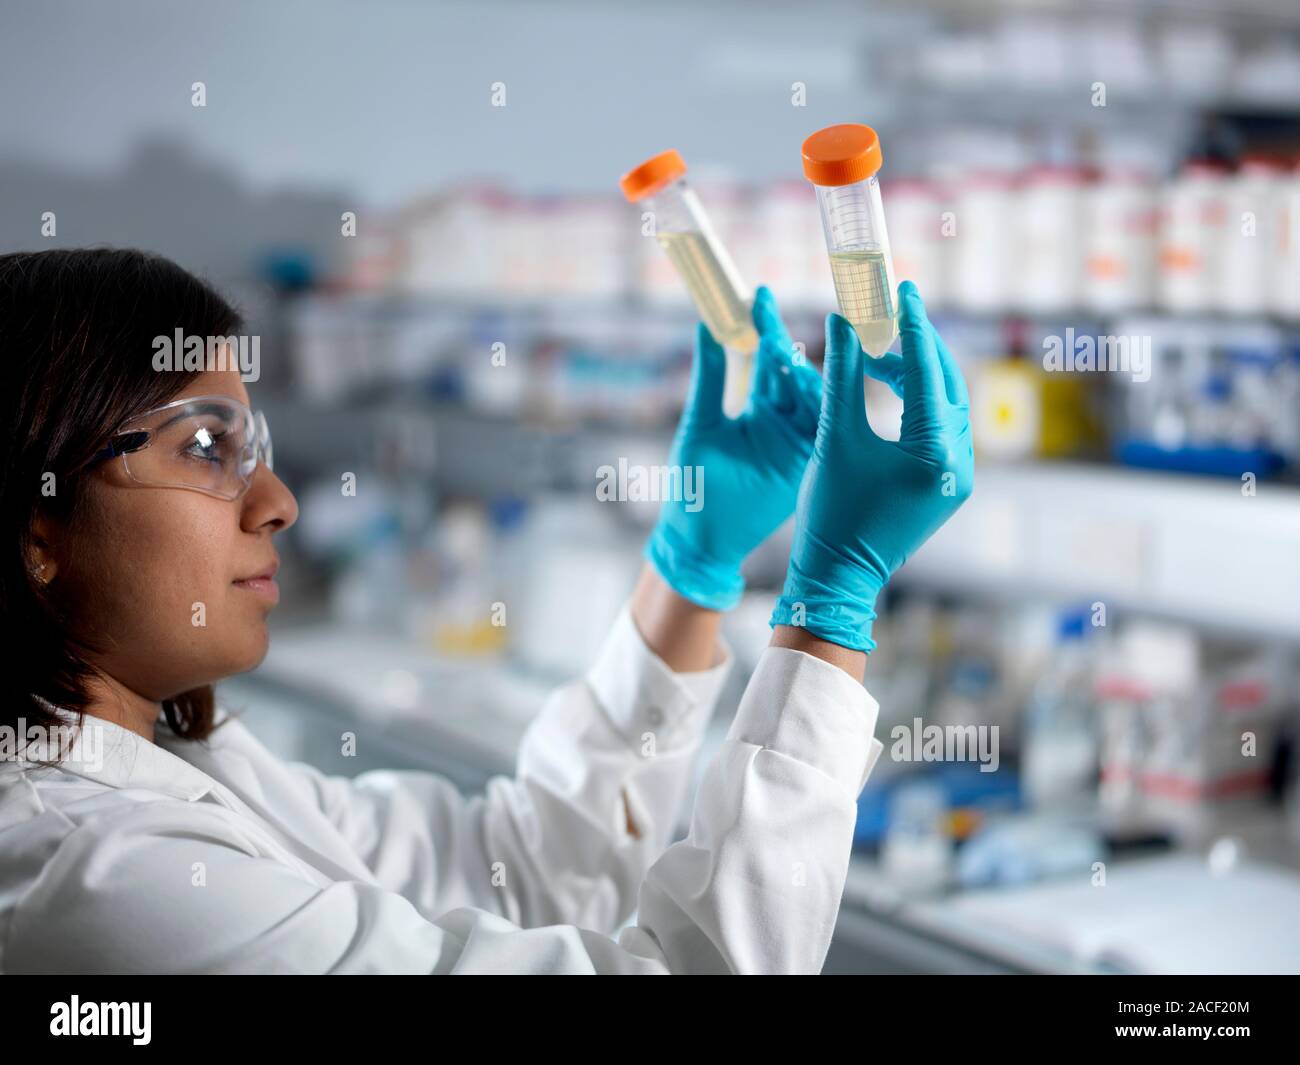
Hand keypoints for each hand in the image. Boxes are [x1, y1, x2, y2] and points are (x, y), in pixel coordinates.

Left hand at [644, 286, 821, 610]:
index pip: (770, 358)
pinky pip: (821, 429)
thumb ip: (710, 375)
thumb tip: (706, 324)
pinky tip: (810, 383)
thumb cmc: (694, 483)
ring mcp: (798, 441)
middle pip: (794, 372)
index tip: (759, 294)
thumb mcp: (701, 421)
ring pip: (811, 397)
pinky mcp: (806, 463)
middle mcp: (784, 421)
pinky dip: (819, 406)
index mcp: (759, 409)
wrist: (698, 536)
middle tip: (770, 316)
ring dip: (800, 372)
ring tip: (782, 350)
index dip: (766, 325)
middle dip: (785, 343)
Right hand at [770, 281, 972, 650]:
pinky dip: (918, 403)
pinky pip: (941, 429)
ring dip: (915, 375)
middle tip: (890, 315)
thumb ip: (843, 376)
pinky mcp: (947, 486)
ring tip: (876, 354)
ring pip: (946, 406)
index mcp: (935, 452)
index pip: (928, 371)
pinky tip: (888, 388)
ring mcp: (957, 477)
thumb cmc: (830, 514)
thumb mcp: (834, 438)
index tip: (902, 290)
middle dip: (918, 347)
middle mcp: (958, 463)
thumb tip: (845, 321)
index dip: (912, 326)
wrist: (837, 578)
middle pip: (947, 384)